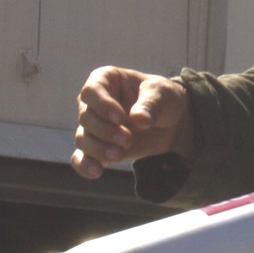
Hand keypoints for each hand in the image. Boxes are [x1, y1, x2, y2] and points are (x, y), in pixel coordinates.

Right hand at [73, 65, 195, 178]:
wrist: (172, 124)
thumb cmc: (163, 99)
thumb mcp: (163, 94)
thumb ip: (151, 104)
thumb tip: (139, 119)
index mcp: (106, 80)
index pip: (92, 91)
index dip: (102, 105)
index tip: (120, 117)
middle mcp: (94, 103)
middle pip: (86, 117)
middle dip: (106, 131)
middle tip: (128, 140)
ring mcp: (94, 127)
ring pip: (82, 139)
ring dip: (99, 149)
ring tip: (120, 154)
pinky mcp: (97, 149)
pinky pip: (81, 159)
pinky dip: (85, 166)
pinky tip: (97, 172)